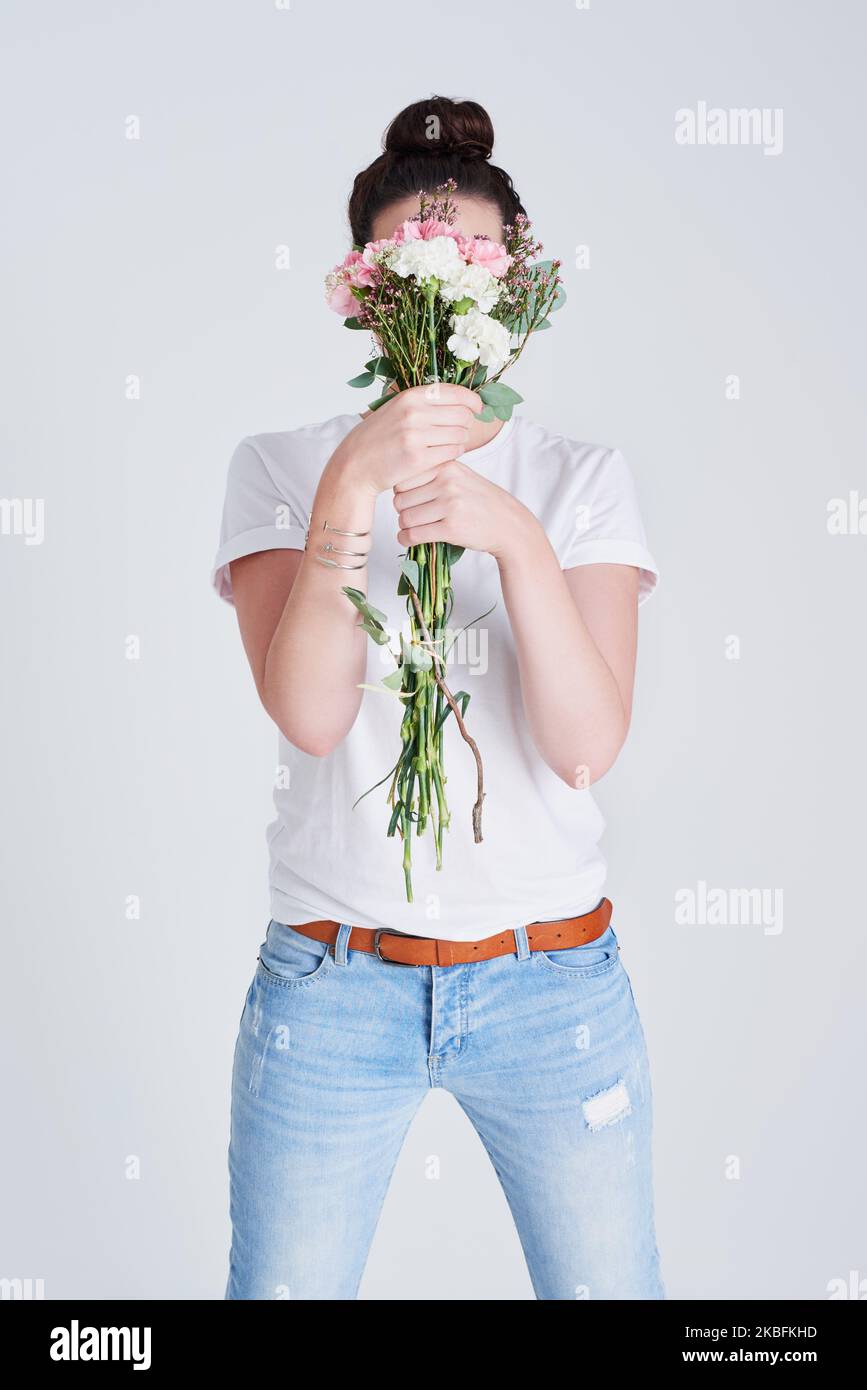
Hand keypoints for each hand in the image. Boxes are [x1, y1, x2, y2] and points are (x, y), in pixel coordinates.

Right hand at [328, 384, 480, 496]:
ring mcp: (416, 436)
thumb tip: (463, 399)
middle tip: (460, 429)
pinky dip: (455, 453)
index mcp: (410, 396)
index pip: (456, 393)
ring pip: (461, 434)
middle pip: (463, 414)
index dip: (473, 401)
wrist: (356, 464)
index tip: (477, 408)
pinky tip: (445, 454)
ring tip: (451, 442)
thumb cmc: (380, 436)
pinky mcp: (418, 458)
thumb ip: (426, 401)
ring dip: (462, 439)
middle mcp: (414, 412)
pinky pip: (453, 452)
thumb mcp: (398, 408)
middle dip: (467, 422)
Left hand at [393, 458, 536, 560]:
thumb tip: (397, 481)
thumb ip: (435, 474)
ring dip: (404, 527)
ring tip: (411, 529)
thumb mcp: (461, 476)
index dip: (402, 492)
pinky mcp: (451, 528)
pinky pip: (414, 534)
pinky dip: (406, 539)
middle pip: (401, 499)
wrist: (508, 524)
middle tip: (411, 517)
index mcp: (447, 467)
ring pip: (406, 518)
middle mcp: (448, 483)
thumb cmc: (481, 501)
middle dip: (402, 511)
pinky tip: (409, 539)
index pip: (404, 478)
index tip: (409, 501)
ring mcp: (450, 506)